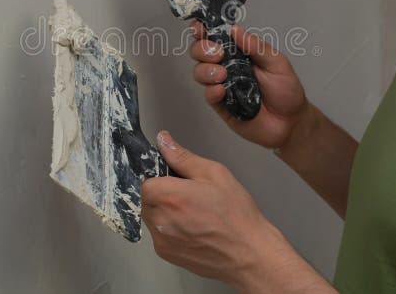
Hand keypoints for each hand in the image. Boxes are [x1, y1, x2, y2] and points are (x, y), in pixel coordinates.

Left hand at [141, 131, 298, 290]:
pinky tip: (193, 227)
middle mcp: (161, 220)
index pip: (146, 180)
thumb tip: (164, 141)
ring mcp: (162, 240)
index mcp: (170, 196)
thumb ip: (183, 156)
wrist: (249, 253)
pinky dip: (170, 228)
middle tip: (190, 195)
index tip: (177, 180)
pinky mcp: (167, 254)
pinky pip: (159, 234)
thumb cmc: (236, 216)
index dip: (161, 177)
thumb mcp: (214, 174)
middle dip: (163, 193)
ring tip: (194, 212)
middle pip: (147, 199)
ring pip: (152, 216)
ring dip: (165, 211)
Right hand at [189, 21, 309, 148]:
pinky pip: (208, 96)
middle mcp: (227, 66)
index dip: (202, 30)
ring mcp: (223, 85)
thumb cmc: (287, 90)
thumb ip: (256, 46)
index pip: (215, 37)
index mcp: (239, 52)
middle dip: (202, 49)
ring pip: (199, 72)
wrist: (291, 122)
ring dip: (206, 70)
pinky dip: (211, 91)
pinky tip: (222, 90)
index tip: (199, 28)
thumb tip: (235, 29)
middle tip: (217, 53)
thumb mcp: (277, 63)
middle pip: (200, 52)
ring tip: (222, 74)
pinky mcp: (222, 105)